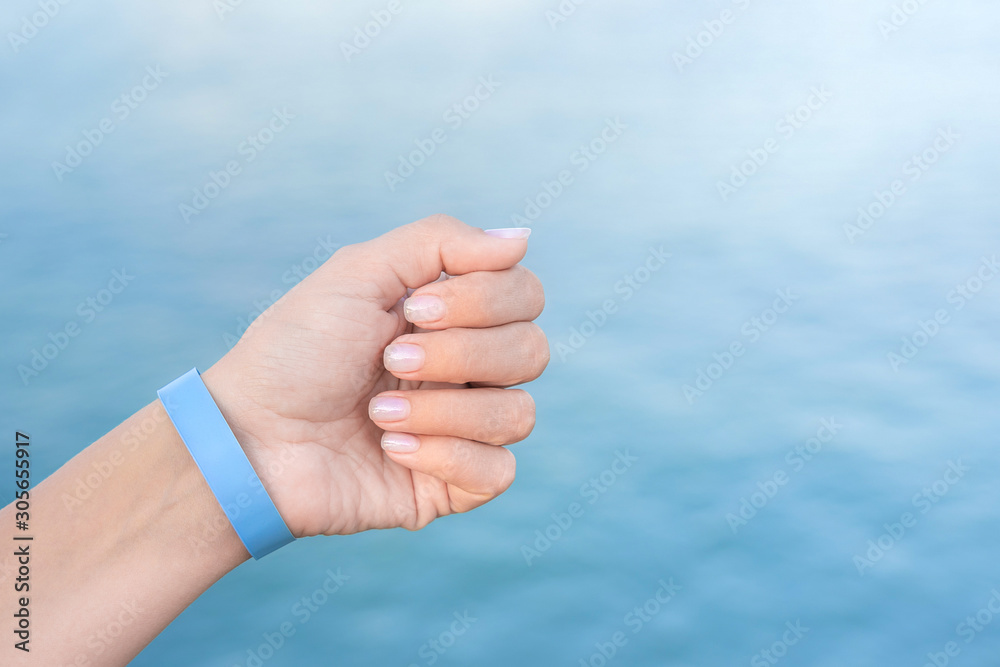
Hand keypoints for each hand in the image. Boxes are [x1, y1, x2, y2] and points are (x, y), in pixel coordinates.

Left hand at [203, 215, 547, 536]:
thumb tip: (522, 237)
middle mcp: (469, 369)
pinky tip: (391, 450)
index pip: (525, 293)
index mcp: (453, 315)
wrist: (249, 438)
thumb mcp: (357, 273)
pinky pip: (498, 471)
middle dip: (459, 354)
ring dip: (443, 410)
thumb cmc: (295, 351)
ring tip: (379, 414)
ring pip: (518, 413)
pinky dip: (443, 457)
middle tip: (390, 360)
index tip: (412, 309)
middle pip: (532, 351)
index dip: (483, 300)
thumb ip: (440, 242)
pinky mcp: (452, 485)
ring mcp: (463, 428)